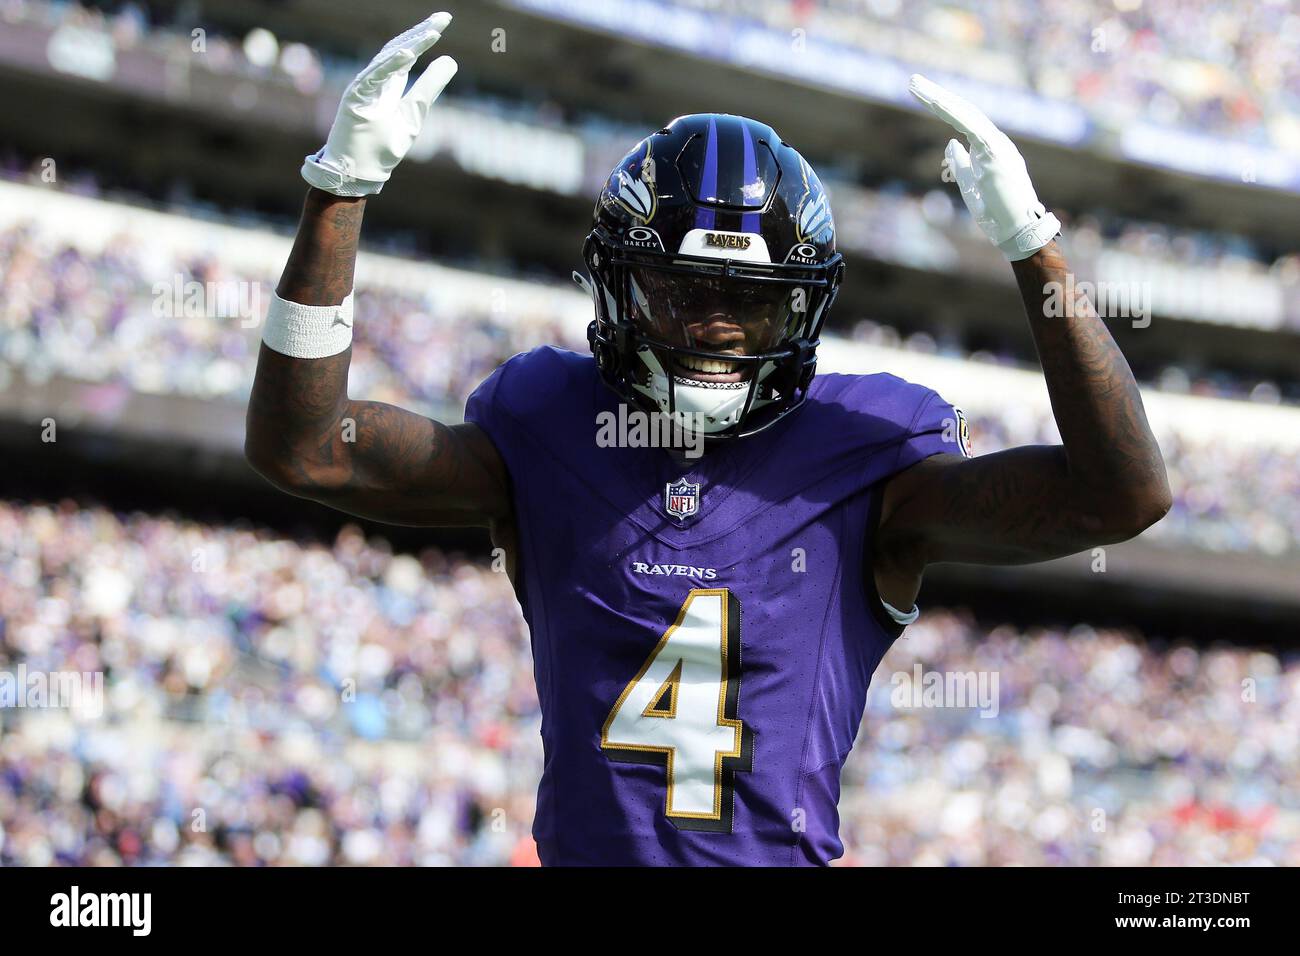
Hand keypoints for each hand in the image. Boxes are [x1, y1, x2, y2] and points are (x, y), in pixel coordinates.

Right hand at [302, 12, 457, 196]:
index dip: (424, 37)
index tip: (444, 21)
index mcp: (388, 83)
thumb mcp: (414, 114)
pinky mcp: (355, 98)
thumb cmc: (381, 146)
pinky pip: (374, 76)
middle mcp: (375, 80)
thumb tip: (451, 60)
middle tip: (443, 18)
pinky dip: (390, 65)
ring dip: (410, 44)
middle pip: (398, 48)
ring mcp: (363, 87)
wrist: (359, 172)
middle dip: (420, 32)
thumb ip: (429, 88)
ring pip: (387, 58)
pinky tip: (409, 53)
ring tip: (432, 32)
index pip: (407, 52)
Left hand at [908, 74, 1059, 260]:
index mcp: (990, 148)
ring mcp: (997, 144)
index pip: (963, 120)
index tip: (920, 95)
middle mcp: (995, 140)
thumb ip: (961, 164)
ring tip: (915, 85)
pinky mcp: (995, 151)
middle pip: (962, 111)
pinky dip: (952, 111)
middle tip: (912, 81)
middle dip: (936, 95)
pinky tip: (935, 101)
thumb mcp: (971, 185)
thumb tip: (951, 142)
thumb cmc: (997, 213)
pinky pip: (971, 125)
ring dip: (938, 98)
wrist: (1017, 230)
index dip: (941, 107)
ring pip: (965, 112)